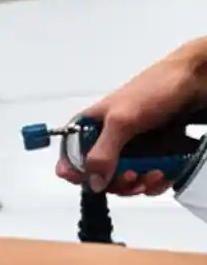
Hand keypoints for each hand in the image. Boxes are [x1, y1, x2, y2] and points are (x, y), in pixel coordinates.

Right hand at [59, 37, 206, 194]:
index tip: (93, 182)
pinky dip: (155, 182)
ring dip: (140, 183)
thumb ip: (103, 153)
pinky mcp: (150, 154)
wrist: (196, 81)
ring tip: (155, 173)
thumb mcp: (122, 121)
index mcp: (90, 127)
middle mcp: (106, 138)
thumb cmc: (156, 88)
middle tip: (132, 176)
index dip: (76, 173)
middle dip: (117, 182)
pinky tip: (164, 173)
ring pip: (123, 180)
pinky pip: (146, 178)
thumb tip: (93, 181)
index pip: (69, 157)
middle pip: (98, 176)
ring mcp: (129, 147)